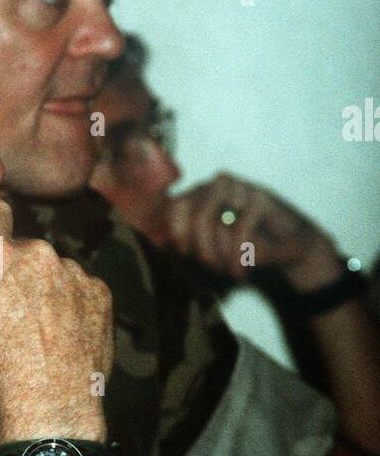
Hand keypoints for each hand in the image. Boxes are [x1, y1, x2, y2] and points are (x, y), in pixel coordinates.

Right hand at [0, 196, 111, 439]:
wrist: (48, 405)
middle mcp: (40, 253)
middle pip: (22, 248)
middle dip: (12, 269)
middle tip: (1, 309)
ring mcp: (74, 273)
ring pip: (52, 269)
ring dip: (42, 287)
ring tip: (33, 328)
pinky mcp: (99, 294)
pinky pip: (79, 289)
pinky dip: (69, 304)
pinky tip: (57, 334)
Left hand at [165, 173, 339, 288]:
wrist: (291, 248)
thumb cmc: (247, 246)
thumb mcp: (215, 246)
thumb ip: (189, 240)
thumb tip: (163, 243)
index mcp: (202, 192)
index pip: (174, 205)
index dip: (175, 232)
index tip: (184, 254)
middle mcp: (217, 184)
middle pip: (188, 214)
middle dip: (198, 248)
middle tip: (212, 268)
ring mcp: (239, 187)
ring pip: (207, 219)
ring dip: (215, 253)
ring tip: (226, 271)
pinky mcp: (260, 197)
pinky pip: (237, 230)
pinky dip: (237, 257)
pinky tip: (242, 271)